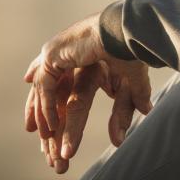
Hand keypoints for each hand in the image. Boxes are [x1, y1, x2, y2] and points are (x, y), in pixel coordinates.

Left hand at [24, 13, 151, 172]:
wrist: (126, 30)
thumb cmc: (130, 49)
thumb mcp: (130, 83)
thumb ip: (127, 105)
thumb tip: (136, 125)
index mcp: (81, 61)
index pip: (66, 93)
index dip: (63, 117)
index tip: (58, 137)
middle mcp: (66, 58)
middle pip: (53, 97)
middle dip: (50, 124)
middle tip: (48, 149)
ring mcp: (56, 55)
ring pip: (46, 94)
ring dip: (46, 121)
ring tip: (48, 146)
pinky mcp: (51, 55)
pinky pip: (43, 88)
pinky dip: (45, 108)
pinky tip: (50, 128)